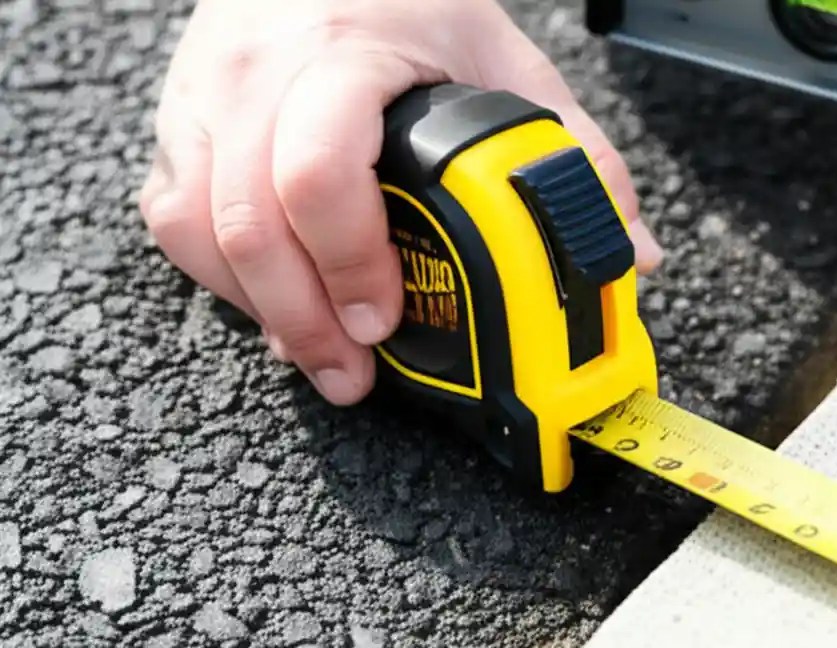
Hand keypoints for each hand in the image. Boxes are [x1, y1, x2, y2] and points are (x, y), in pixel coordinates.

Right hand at [139, 0, 662, 405]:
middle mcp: (256, 74)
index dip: (349, 263)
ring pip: (195, 229)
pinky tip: (274, 305)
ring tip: (320, 358)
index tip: (384, 321)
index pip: (318, 170)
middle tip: (354, 373)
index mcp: (344, 53)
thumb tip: (630, 251)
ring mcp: (206, 98)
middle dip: (303, 319)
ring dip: (261, 310)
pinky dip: (221, 278)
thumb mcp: (506, 61)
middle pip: (248, 222)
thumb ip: (575, 154)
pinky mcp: (181, 123)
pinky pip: (175, 218)